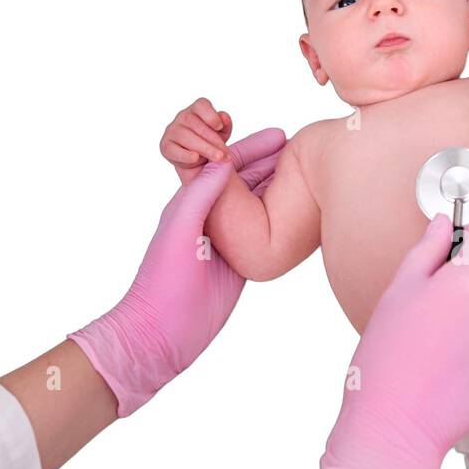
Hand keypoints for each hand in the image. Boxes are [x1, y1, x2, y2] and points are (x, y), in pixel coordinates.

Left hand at [69, 127, 286, 415]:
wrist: (160, 333)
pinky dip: (280, 213)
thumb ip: (200, 194)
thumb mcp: (180, 232)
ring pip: (256, 201)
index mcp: (192, 203)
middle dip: (270, 160)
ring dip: (278, 184)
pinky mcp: (238, 261)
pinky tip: (299, 210)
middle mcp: (210, 217)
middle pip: (245, 179)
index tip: (279, 135)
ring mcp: (226, 239)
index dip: (250, 146)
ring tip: (307, 173)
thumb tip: (224, 159)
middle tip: (301, 146)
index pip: (225, 163)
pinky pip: (262, 228)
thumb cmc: (163, 284)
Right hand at [161, 97, 234, 178]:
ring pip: (185, 136)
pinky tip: (196, 158)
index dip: (210, 115)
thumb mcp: (222, 134)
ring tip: (218, 158)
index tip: (219, 127)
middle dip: (213, 140)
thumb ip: (225, 124)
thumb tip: (223, 117)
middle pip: (195, 124)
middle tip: (225, 154)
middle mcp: (182, 117)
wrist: (198, 163)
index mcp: (197, 110)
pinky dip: (185, 155)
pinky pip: (173, 150)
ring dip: (204, 148)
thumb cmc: (210, 143)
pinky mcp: (166, 146)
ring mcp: (172, 131)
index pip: (201, 104)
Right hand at [310, 216, 468, 468]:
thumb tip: (445, 223)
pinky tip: (452, 369)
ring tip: (437, 348)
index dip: (468, 239)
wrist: (395, 426)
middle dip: (465, 284)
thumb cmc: (385, 358)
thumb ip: (427, 250)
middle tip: (429, 313)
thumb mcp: (397, 293)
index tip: (452, 251)